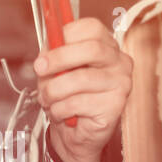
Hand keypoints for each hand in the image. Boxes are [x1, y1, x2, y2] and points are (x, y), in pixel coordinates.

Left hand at [32, 17, 132, 161]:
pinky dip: (60, 109)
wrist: (74, 134)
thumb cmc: (67, 97)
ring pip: (81, 79)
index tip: (47, 48)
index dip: (66, 35)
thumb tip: (50, 42)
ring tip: (47, 99)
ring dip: (54, 90)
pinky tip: (60, 112)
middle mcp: (119, 62)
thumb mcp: (55, 70)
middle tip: (40, 69)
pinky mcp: (116, 105)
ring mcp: (121, 83)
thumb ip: (53, 52)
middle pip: (92, 49)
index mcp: (106, 46)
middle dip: (59, 58)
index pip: (92, 28)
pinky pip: (79, 102)